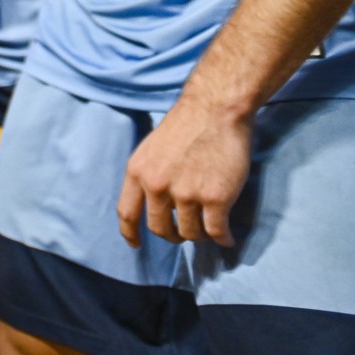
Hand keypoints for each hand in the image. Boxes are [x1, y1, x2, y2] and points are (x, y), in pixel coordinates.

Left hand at [116, 98, 253, 247]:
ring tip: (208, 229)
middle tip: (184, 233)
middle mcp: (156, 186)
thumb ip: (149, 176)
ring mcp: (186, 194)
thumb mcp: (151, 148)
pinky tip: (227, 238)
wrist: (215, 109)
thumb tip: (154, 205)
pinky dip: (222, 239)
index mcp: (137, 172)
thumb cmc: (187, 124)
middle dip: (172, 235)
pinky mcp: (215, 198)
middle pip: (159, 228)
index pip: (127, 213)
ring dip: (199, 235)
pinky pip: (216, 231)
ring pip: (190, 232)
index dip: (130, 233)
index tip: (136, 245)